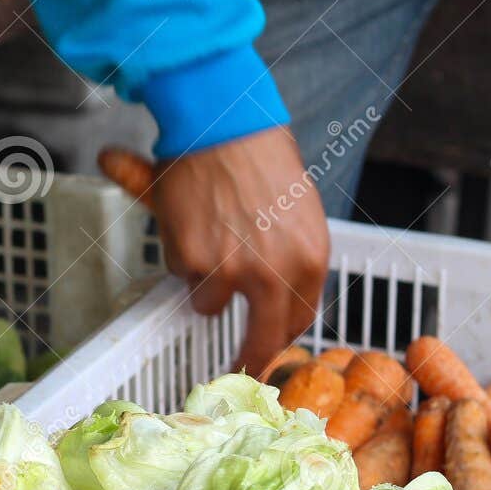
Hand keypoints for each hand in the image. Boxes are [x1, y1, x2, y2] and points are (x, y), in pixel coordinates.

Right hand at [99, 128, 329, 375]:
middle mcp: (276, 272)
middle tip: (237, 365)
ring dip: (205, 282)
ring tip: (206, 237)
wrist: (224, 123)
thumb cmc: (260, 156)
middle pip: (263, 337)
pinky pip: (182, 276)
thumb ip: (291, 259)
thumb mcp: (297, 210)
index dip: (280, 334)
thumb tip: (280, 304)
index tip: (269, 346)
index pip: (299, 317)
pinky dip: (180, 255)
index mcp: (310, 258)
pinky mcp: (193, 262)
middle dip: (249, 356)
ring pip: (210, 303)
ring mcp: (232, 271)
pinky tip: (189, 222)